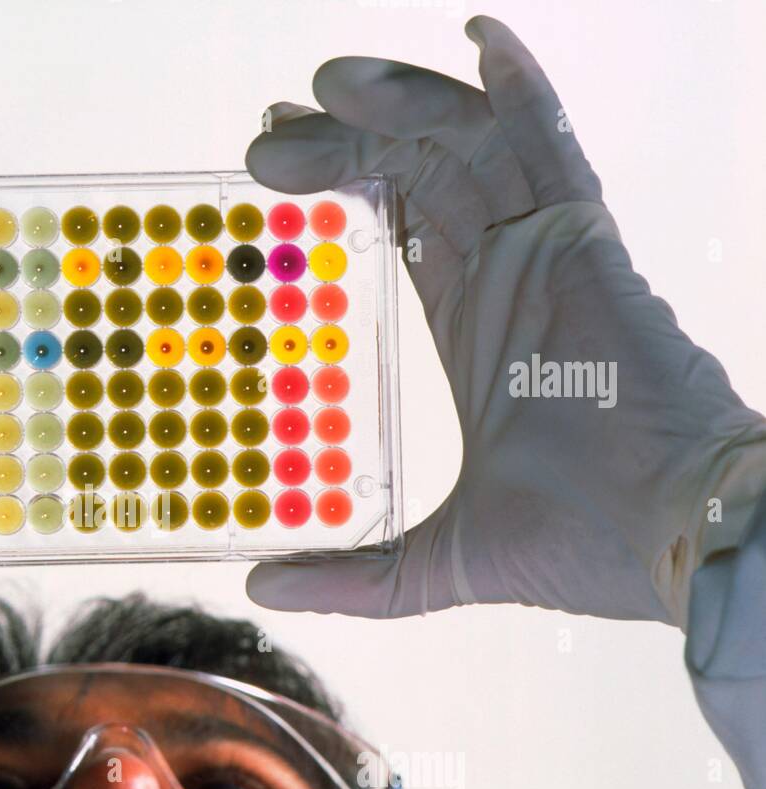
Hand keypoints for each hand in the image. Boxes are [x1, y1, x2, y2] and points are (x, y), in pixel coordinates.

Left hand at [245, 16, 765, 625]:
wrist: (674, 541)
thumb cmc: (582, 547)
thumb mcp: (432, 563)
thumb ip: (350, 578)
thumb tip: (262, 585)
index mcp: (475, 327)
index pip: (400, 227)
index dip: (341, 185)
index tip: (271, 167)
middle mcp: (506, 278)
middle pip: (417, 173)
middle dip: (342, 141)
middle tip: (266, 139)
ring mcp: (547, 255)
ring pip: (466, 146)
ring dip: (396, 104)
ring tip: (321, 88)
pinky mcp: (587, 246)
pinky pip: (551, 146)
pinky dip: (517, 90)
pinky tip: (476, 39)